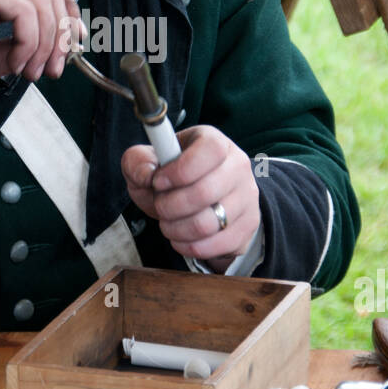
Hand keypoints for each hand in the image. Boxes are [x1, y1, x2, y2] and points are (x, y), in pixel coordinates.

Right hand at [0, 0, 80, 92]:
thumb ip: (15, 52)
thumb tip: (46, 56)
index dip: (69, 15)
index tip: (71, 51)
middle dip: (62, 35)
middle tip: (52, 70)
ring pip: (43, 1)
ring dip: (45, 44)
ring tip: (28, 71)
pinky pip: (23, 11)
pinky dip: (28, 41)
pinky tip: (13, 62)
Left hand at [121, 126, 260, 273]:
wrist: (202, 200)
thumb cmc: (173, 177)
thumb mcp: (149, 162)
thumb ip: (138, 162)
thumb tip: (147, 175)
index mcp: (214, 142)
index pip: (210, 150)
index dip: (179, 170)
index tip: (158, 182)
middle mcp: (238, 166)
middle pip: (205, 192)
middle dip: (170, 206)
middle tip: (160, 206)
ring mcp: (247, 197)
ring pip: (209, 223)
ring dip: (177, 229)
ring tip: (167, 223)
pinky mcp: (248, 226)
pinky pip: (217, 245)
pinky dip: (190, 246)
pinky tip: (180, 237)